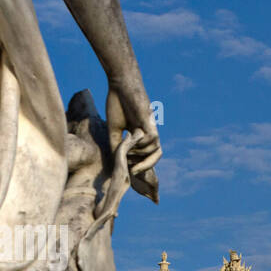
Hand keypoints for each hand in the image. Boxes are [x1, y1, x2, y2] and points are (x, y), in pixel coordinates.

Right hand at [107, 83, 160, 201]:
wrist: (120, 84)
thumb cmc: (117, 105)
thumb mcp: (114, 130)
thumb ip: (117, 146)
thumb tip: (117, 164)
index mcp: (141, 138)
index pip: (145, 158)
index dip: (143, 172)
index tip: (140, 186)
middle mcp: (149, 136)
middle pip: (155, 159)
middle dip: (148, 173)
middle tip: (139, 180)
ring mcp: (152, 130)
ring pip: (154, 153)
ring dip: (140, 156)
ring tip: (127, 150)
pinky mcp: (151, 124)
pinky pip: (151, 143)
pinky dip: (141, 145)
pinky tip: (131, 137)